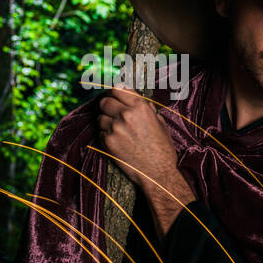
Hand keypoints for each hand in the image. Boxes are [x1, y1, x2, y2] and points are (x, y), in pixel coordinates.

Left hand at [97, 86, 196, 238]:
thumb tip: (134, 99)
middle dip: (107, 106)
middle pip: (104, 101)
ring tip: (116, 130)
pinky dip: (105, 135)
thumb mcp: (160, 122)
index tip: (113, 96)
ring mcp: (115, 128)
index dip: (113, 92)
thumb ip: (146, 108)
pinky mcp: (108, 142)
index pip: (117, 89)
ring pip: (100, 117)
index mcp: (140, 107)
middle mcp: (126, 114)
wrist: (158, 173)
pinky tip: (116, 141)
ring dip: (105, 121)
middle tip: (111, 112)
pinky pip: (100, 133)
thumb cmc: (162, 149)